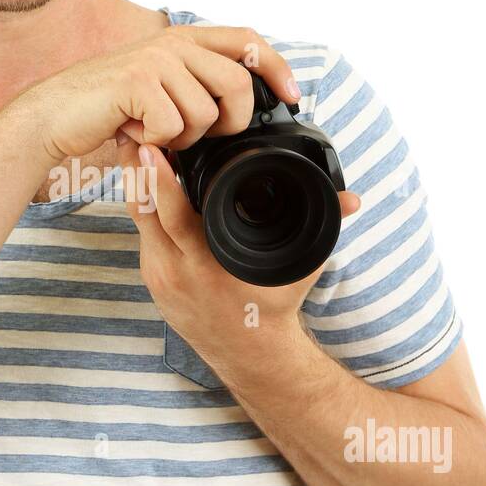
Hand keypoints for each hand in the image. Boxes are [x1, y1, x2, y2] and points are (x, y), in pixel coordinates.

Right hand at [21, 25, 301, 166]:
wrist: (53, 116)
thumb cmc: (107, 110)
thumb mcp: (158, 88)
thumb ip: (196, 85)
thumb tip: (243, 106)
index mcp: (183, 40)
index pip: (247, 41)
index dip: (277, 67)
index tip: (293, 96)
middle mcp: (172, 43)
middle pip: (237, 84)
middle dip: (229, 122)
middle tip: (199, 136)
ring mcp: (155, 60)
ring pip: (205, 114)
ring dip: (183, 138)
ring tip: (152, 132)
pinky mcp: (137, 83)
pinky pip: (174, 128)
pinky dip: (156, 144)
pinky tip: (133, 133)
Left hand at [120, 140, 361, 348]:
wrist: (251, 355)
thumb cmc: (273, 307)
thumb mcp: (299, 267)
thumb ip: (325, 228)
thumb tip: (353, 199)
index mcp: (206, 262)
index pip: (171, 214)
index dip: (158, 179)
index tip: (152, 145)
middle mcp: (176, 269)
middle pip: (141, 210)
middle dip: (135, 168)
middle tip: (132, 130)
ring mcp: (159, 276)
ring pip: (136, 220)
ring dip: (136, 183)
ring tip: (135, 144)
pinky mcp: (153, 279)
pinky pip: (143, 235)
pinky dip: (144, 206)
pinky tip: (144, 182)